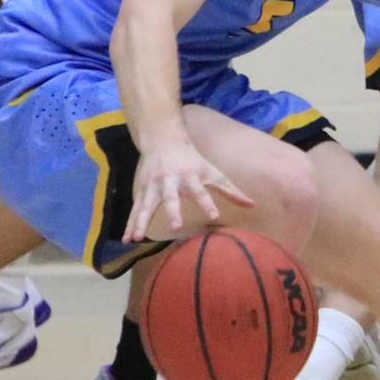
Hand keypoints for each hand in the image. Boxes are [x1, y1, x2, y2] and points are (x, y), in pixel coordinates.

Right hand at [123, 139, 254, 242]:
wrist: (163, 140)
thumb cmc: (192, 160)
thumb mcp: (212, 171)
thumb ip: (230, 190)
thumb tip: (252, 204)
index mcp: (190, 176)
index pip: (201, 191)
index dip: (208, 203)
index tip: (214, 216)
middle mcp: (170, 181)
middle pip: (172, 198)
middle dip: (173, 211)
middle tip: (174, 227)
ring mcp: (153, 186)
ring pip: (146, 205)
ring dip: (142, 221)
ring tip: (137, 238)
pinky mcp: (141, 191)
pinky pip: (135, 209)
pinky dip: (130, 224)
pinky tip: (127, 239)